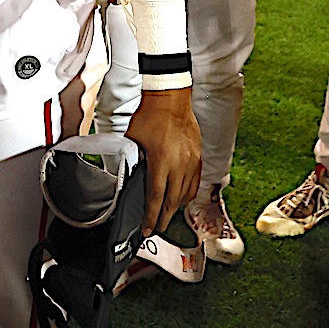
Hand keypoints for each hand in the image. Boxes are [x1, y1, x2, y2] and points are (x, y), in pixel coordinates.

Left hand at [125, 88, 201, 234]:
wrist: (171, 98)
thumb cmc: (150, 116)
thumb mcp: (134, 140)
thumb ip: (134, 161)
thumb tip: (130, 176)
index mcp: (161, 161)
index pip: (156, 198)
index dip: (152, 217)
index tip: (148, 229)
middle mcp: (179, 165)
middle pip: (173, 201)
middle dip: (164, 218)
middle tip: (157, 228)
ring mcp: (192, 161)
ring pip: (186, 194)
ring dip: (176, 207)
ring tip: (166, 214)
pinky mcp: (199, 157)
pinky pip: (195, 183)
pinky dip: (187, 194)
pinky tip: (180, 196)